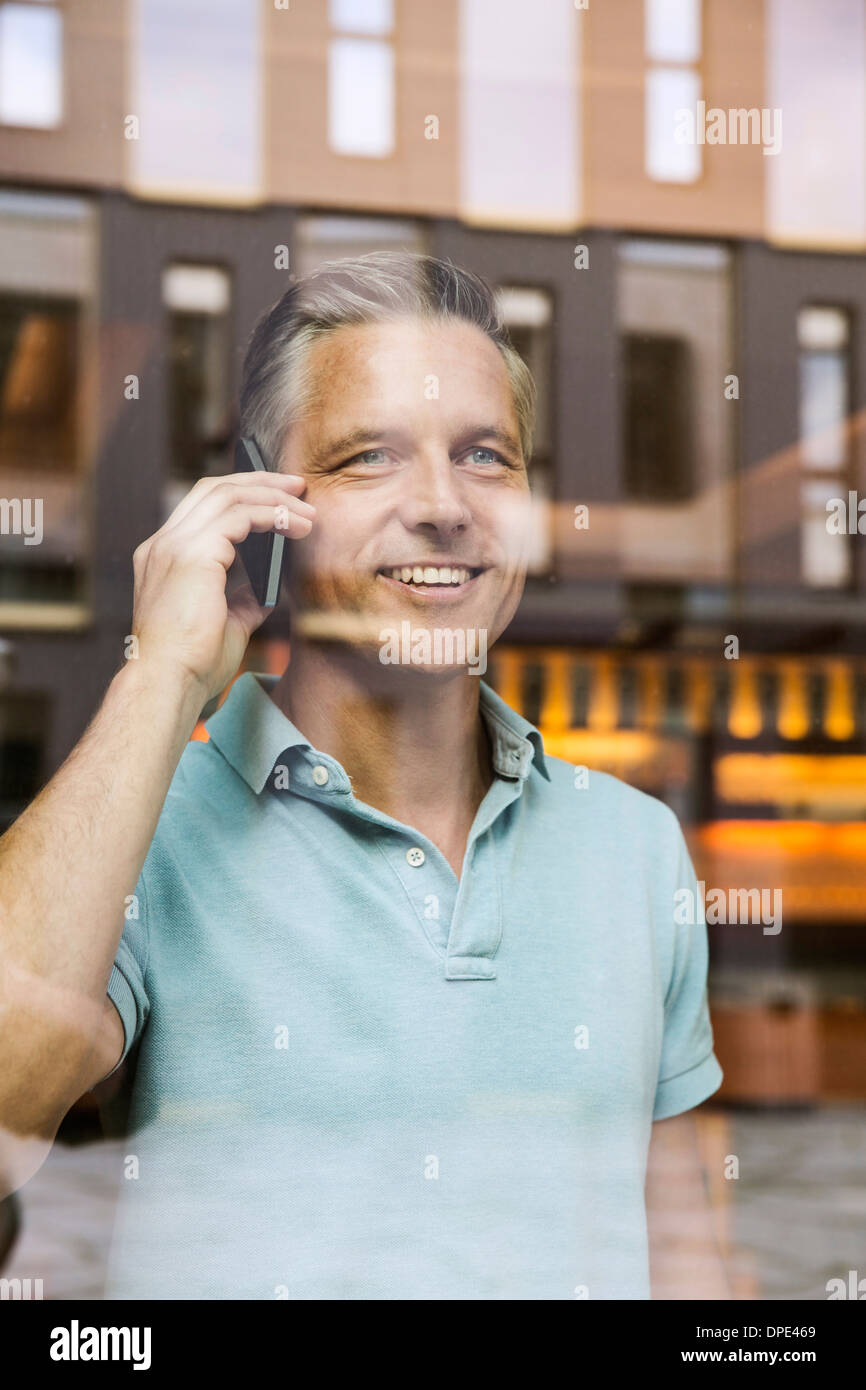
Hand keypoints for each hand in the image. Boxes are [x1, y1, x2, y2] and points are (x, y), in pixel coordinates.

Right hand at [129, 471, 314, 702]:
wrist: (169, 684)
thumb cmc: (192, 665)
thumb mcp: (225, 625)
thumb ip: (242, 602)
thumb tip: (265, 593)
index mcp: (163, 558)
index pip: (202, 508)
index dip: (242, 496)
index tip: (279, 499)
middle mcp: (162, 545)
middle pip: (213, 489)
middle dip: (260, 483)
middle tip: (298, 487)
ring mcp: (173, 546)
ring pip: (228, 495)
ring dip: (273, 498)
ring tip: (307, 511)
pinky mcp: (192, 554)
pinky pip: (239, 516)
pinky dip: (273, 516)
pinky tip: (298, 527)